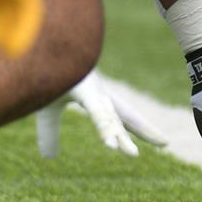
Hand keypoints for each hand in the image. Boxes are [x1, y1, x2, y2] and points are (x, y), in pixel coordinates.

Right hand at [38, 69, 163, 156]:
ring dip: (117, 134)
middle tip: (166, 144)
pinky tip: (111, 143)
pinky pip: (96, 110)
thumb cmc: (43, 71)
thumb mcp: (46, 110)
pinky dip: (104, 126)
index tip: (162, 141)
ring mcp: (92, 88)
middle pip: (123, 115)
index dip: (138, 128)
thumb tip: (50, 158)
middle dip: (143, 129)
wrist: (35, 43)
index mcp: (95, 96)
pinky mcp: (82, 88)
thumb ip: (50, 133)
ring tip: (132, 155)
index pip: (119, 116)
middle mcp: (99, 92)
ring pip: (110, 115)